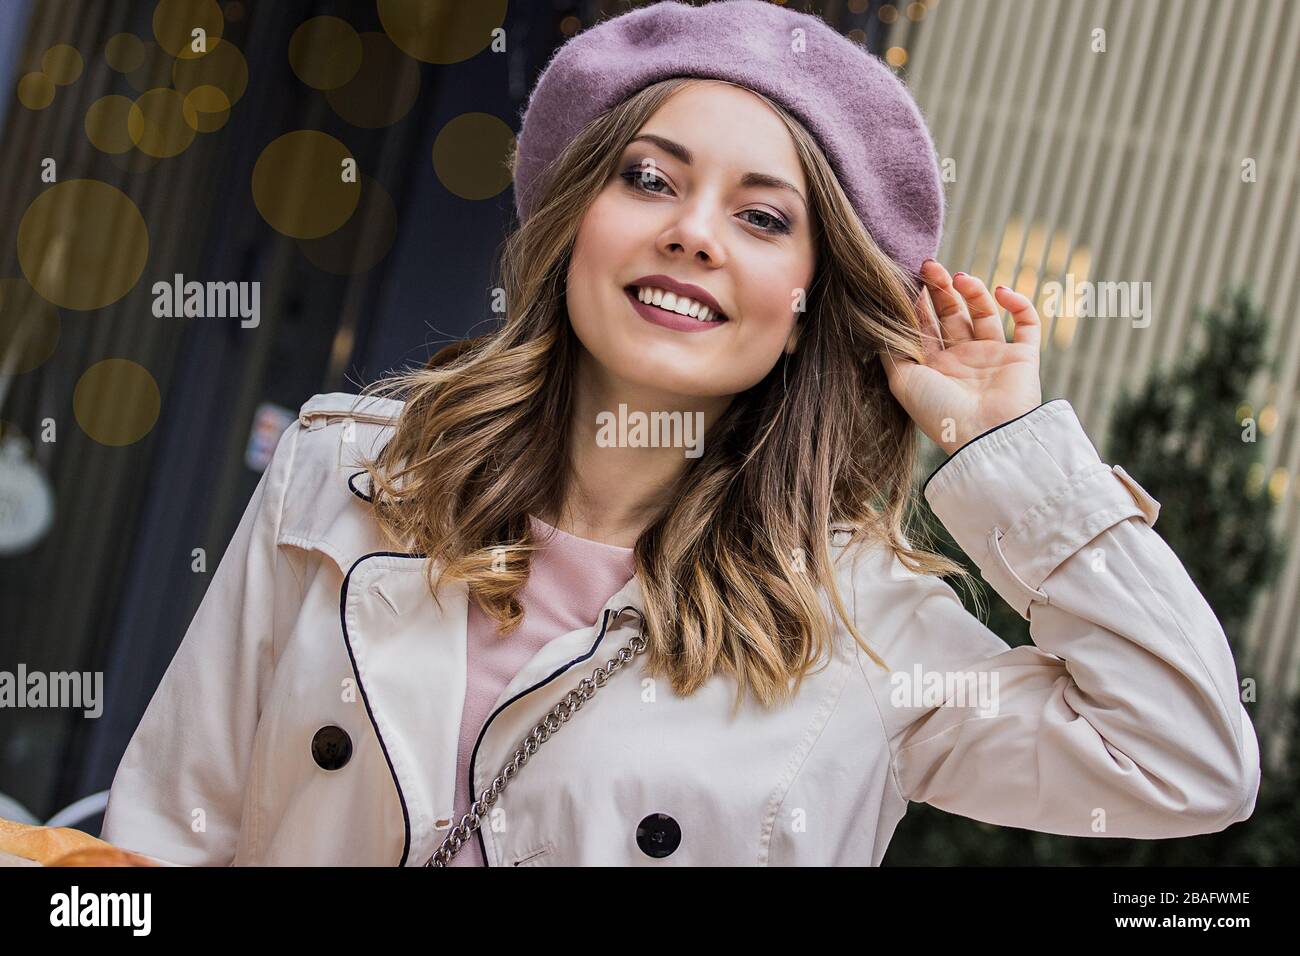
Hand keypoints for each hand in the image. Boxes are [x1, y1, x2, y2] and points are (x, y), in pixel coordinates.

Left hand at [881, 259, 1042, 455]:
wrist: (985, 436)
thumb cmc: (939, 411)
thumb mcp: (902, 380)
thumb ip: (891, 350)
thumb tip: (881, 322)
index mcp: (936, 366)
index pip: (926, 324)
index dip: (919, 300)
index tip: (910, 278)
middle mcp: (964, 360)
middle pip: (953, 313)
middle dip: (942, 289)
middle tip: (930, 266)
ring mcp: (994, 357)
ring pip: (985, 313)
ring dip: (974, 291)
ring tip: (960, 278)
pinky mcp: (1023, 357)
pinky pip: (1027, 324)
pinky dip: (1018, 303)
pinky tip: (1001, 291)